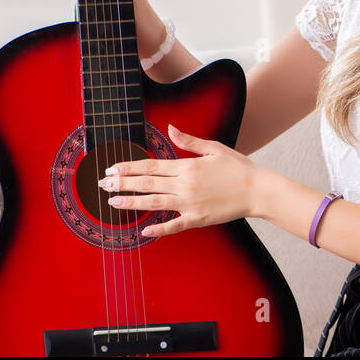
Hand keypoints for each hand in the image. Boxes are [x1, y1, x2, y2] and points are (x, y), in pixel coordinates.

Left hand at [99, 124, 261, 237]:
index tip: (112, 169)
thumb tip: (171, 128)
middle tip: (102, 185)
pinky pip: (174, 225)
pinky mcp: (197, 219)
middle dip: (123, 184)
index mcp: (187, 166)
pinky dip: (159, 229)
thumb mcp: (214, 148)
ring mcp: (190, 203)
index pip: (151, 166)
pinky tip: (143, 231)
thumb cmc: (237, 167)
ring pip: (154, 203)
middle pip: (147, 184)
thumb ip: (189, 140)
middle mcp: (184, 185)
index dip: (129, 168)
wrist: (257, 190)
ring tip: (113, 203)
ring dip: (132, 203)